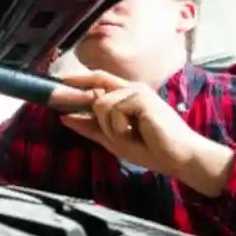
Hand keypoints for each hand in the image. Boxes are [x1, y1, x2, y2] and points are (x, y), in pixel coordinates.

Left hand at [55, 70, 234, 196]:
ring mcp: (136, 91)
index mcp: (126, 95)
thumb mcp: (113, 139)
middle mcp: (131, 89)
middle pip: (96, 86)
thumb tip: (64, 117)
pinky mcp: (140, 98)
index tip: (57, 80)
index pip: (98, 80)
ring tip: (129, 135)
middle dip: (81, 99)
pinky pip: (112, 110)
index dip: (77, 79)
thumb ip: (89, 127)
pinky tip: (135, 132)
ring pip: (100, 104)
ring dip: (109, 126)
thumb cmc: (151, 149)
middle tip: (75, 109)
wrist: (178, 157)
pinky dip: (118, 127)